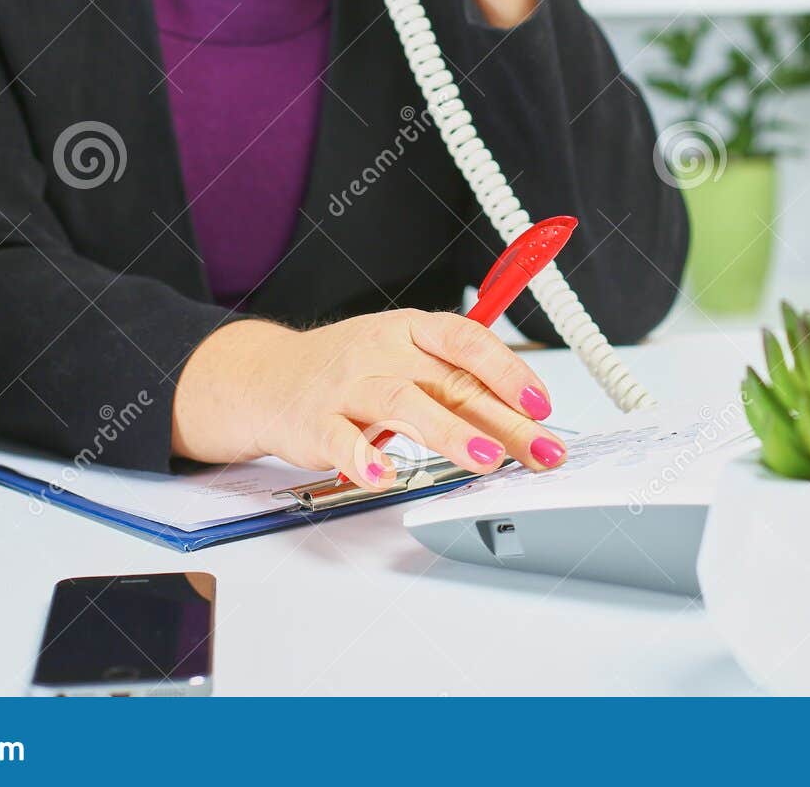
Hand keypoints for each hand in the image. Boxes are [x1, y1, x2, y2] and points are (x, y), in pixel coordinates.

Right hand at [171, 312, 566, 489]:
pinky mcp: (315, 423)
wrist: (268, 378)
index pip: (467, 342)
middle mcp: (382, 353)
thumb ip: (459, 385)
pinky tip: (386, 477)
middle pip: (450, 382)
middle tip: (541, 450)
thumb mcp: (407, 360)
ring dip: (447, 432)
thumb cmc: (352, 371)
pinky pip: (340, 440)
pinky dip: (363, 459)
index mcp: (411, 332)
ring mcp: (347, 387)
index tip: (541, 404)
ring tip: (485, 459)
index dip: (508, 370)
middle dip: (503, 420)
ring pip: (400, 403)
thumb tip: (525, 421)